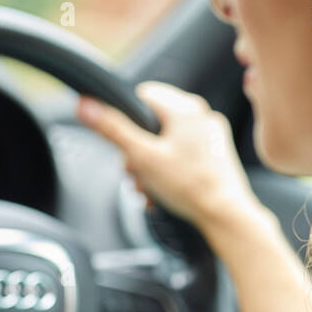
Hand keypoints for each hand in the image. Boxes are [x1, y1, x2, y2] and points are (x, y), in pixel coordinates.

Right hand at [77, 82, 262, 233]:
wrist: (225, 215)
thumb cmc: (189, 186)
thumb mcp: (142, 157)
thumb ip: (112, 129)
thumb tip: (86, 105)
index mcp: (185, 108)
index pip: (142, 96)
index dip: (126, 119)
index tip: (124, 145)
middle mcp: (201, 115)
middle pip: (152, 122)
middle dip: (137, 150)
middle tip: (135, 173)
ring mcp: (210, 134)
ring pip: (165, 139)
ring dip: (149, 163)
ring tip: (148, 186)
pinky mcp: (215, 152)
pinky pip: (182, 152)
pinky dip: (168, 168)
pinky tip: (162, 190)